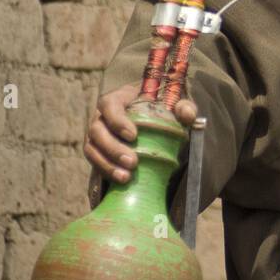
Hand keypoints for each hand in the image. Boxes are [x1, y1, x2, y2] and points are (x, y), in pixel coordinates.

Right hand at [83, 82, 198, 186]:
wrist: (152, 119)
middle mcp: (101, 116)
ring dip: (107, 164)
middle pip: (96, 130)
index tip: (133, 136)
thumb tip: (187, 114)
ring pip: (91, 148)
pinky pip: (95, 162)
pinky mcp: (98, 151)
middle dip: (113, 148)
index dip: (117, 120)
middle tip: (133, 162)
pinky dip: (106, 171)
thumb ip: (183, 106)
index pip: (109, 104)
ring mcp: (97, 134)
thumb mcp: (174, 103)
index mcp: (118, 98)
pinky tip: (120, 181)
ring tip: (125, 177)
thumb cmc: (160, 107)